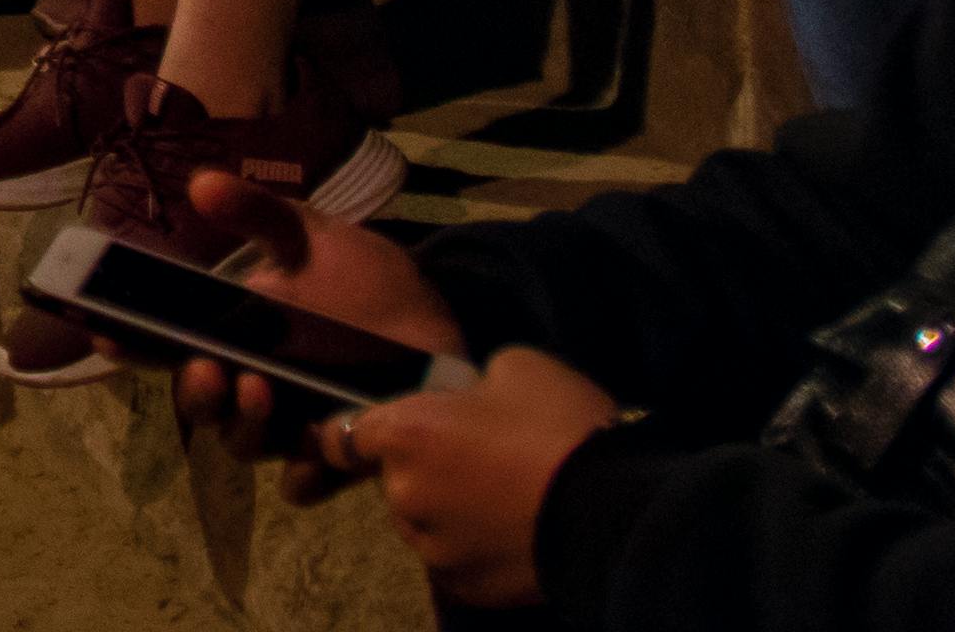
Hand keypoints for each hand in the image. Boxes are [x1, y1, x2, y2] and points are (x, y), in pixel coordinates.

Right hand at [153, 181, 470, 480]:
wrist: (442, 320)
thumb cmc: (367, 282)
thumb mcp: (311, 237)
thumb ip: (259, 214)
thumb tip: (201, 183)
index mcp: (237, 336)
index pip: (172, 346)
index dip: (132, 344)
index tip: (106, 332)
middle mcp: (256, 386)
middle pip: (203, 406)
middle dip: (194, 393)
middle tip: (206, 367)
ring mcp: (296, 424)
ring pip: (247, 444)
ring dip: (243, 424)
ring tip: (260, 387)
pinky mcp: (343, 455)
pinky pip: (311, 481)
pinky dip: (309, 474)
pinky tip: (318, 444)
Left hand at [334, 347, 619, 605]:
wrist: (613, 509)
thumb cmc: (558, 426)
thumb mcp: (513, 367)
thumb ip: (469, 385)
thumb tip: (469, 400)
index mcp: (404, 434)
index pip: (341, 437)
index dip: (354, 433)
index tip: (370, 436)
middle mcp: (404, 495)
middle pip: (396, 480)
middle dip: (425, 469)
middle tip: (481, 459)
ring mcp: (432, 548)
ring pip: (425, 523)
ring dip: (448, 511)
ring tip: (504, 498)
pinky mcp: (464, 586)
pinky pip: (456, 559)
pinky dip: (474, 548)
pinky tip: (514, 531)